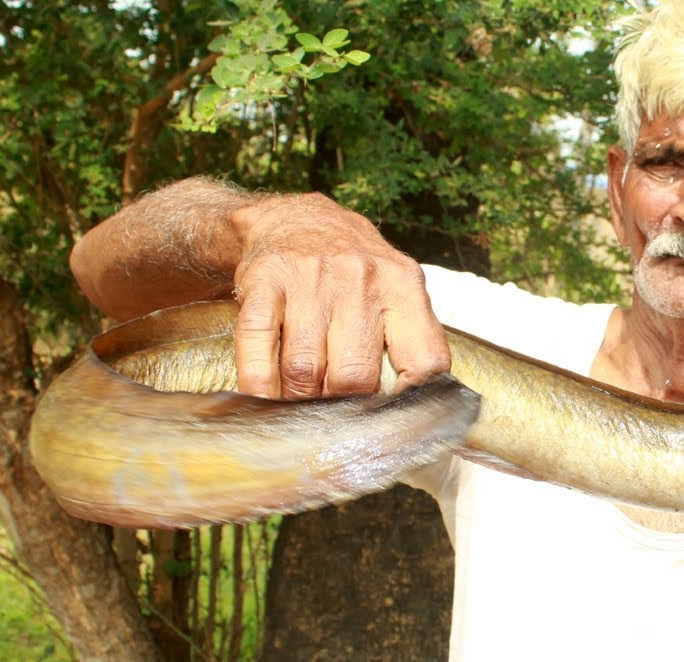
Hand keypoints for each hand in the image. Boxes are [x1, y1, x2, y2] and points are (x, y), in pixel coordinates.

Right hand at [229, 193, 449, 398]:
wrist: (296, 219)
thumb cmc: (356, 271)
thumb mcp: (398, 289)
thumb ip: (412, 340)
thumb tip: (416, 409)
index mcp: (403, 285)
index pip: (425, 361)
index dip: (413, 402)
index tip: (396, 419)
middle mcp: (360, 277)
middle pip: (355, 377)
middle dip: (343, 407)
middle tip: (336, 411)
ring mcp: (309, 278)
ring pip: (304, 371)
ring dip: (300, 400)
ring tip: (302, 402)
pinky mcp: (264, 281)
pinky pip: (258, 348)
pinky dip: (259, 385)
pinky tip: (264, 399)